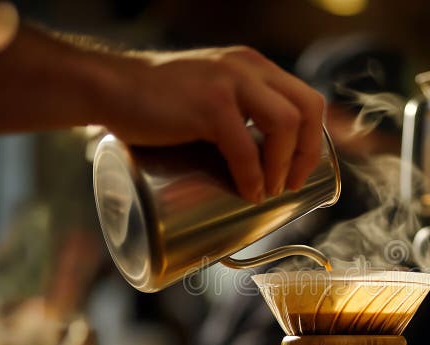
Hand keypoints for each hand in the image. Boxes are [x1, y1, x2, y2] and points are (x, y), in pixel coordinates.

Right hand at [103, 47, 325, 202]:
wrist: (109, 88)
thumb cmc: (156, 102)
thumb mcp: (210, 93)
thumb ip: (236, 110)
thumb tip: (262, 161)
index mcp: (254, 67)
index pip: (307, 97)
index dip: (319, 136)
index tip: (309, 169)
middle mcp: (248, 68)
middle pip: (307, 108)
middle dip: (308, 153)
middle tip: (292, 183)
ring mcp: (229, 82)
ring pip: (285, 124)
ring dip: (285, 165)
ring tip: (271, 190)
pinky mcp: (209, 104)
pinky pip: (245, 145)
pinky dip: (253, 175)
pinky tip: (250, 192)